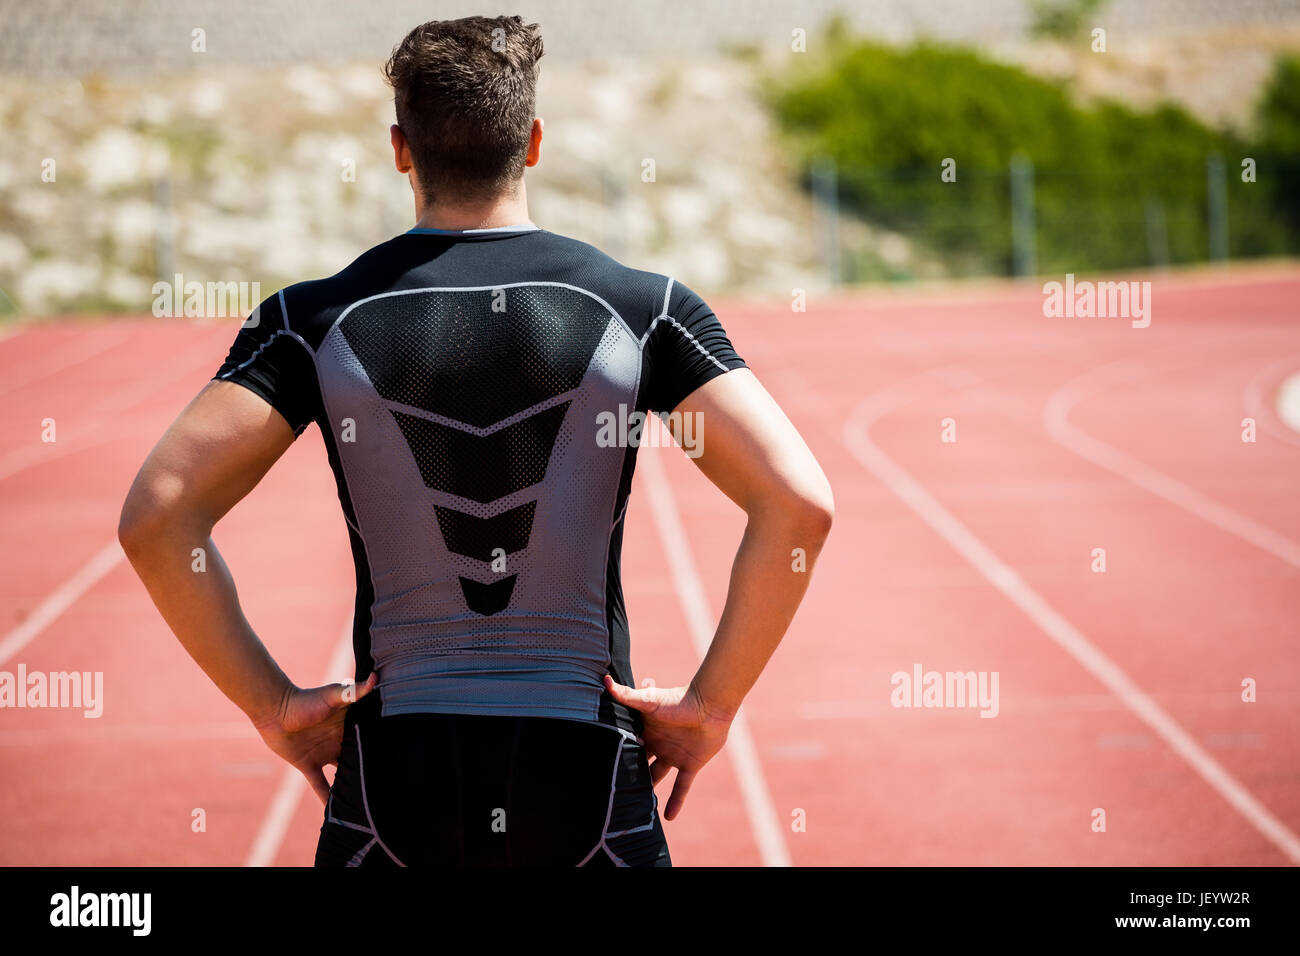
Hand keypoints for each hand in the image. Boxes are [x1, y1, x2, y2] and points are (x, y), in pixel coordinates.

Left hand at [252, 673, 377, 804]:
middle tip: (390, 783)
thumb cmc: (305, 699)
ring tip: (369, 800)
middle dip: (371, 767)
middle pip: (358, 757)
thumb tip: (376, 677)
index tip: (400, 754)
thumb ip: (354, 690)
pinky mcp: (309, 765)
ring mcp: (324, 754)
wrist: (274, 710)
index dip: (382, 745)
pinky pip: (320, 785)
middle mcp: (339, 741)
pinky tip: (335, 812)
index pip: (369, 737)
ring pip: (343, 773)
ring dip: (352, 784)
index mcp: (348, 725)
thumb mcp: (333, 695)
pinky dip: (327, 798)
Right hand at [603, 675, 733, 820]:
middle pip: (640, 763)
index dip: (617, 754)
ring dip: (648, 790)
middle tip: (612, 791)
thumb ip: (627, 695)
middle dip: (628, 774)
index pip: (628, 745)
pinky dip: (675, 802)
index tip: (600, 768)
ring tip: (633, 808)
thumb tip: (605, 681)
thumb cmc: (679, 698)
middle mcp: (658, 744)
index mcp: (646, 730)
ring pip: (657, 776)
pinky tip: (667, 819)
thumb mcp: (649, 700)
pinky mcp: (690, 765)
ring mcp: (674, 755)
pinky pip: (681, 787)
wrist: (711, 705)